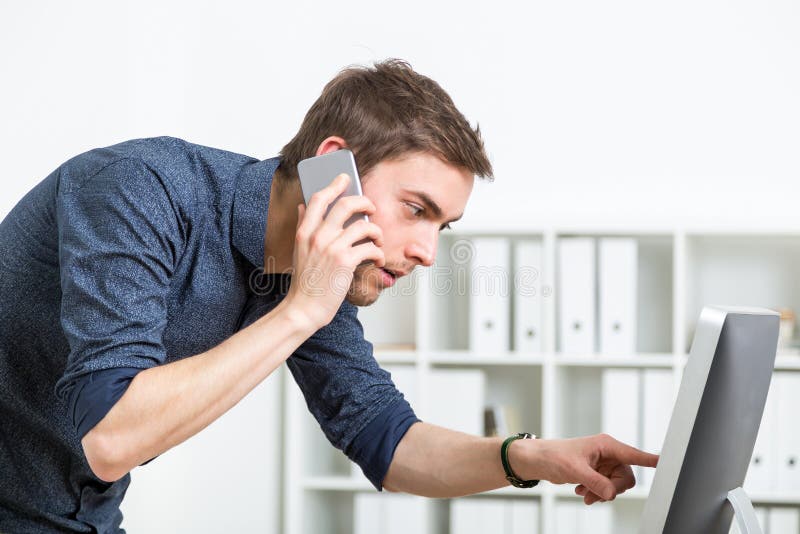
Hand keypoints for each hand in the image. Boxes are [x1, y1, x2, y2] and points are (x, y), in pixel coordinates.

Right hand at [285, 173, 384, 329]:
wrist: (304, 308)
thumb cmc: (305, 281)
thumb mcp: (299, 250)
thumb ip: (303, 226)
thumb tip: (303, 205)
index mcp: (305, 231)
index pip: (319, 198)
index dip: (334, 185)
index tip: (345, 178)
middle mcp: (318, 236)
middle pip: (346, 204)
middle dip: (365, 202)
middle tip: (371, 209)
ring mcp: (332, 248)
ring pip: (364, 226)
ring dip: (376, 232)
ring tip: (377, 240)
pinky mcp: (345, 262)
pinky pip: (370, 248)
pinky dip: (379, 253)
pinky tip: (378, 260)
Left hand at [512, 433, 658, 504]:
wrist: (539, 461)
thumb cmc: (554, 456)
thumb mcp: (576, 470)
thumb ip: (596, 482)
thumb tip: (611, 493)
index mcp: (606, 445)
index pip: (634, 454)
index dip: (650, 460)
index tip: (666, 462)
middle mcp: (608, 453)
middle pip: (626, 477)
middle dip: (612, 489)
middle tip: (597, 495)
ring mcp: (603, 463)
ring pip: (616, 485)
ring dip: (602, 493)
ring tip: (585, 494)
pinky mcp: (597, 471)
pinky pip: (607, 487)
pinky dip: (597, 493)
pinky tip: (582, 492)